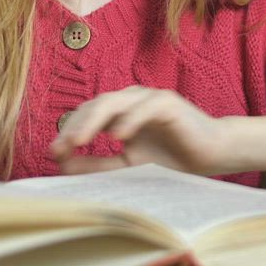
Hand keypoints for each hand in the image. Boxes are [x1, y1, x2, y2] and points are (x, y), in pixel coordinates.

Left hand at [50, 86, 234, 175]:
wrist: (212, 155)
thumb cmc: (173, 159)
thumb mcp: (128, 166)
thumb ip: (98, 164)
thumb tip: (63, 166)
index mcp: (119, 112)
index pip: (87, 115)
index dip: (68, 131)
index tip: (53, 153)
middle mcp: (130, 100)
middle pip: (95, 105)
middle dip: (75, 126)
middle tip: (60, 148)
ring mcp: (149, 98)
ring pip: (114, 102)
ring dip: (94, 120)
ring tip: (78, 141)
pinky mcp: (169, 103)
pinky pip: (144, 108)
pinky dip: (130, 120)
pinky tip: (118, 137)